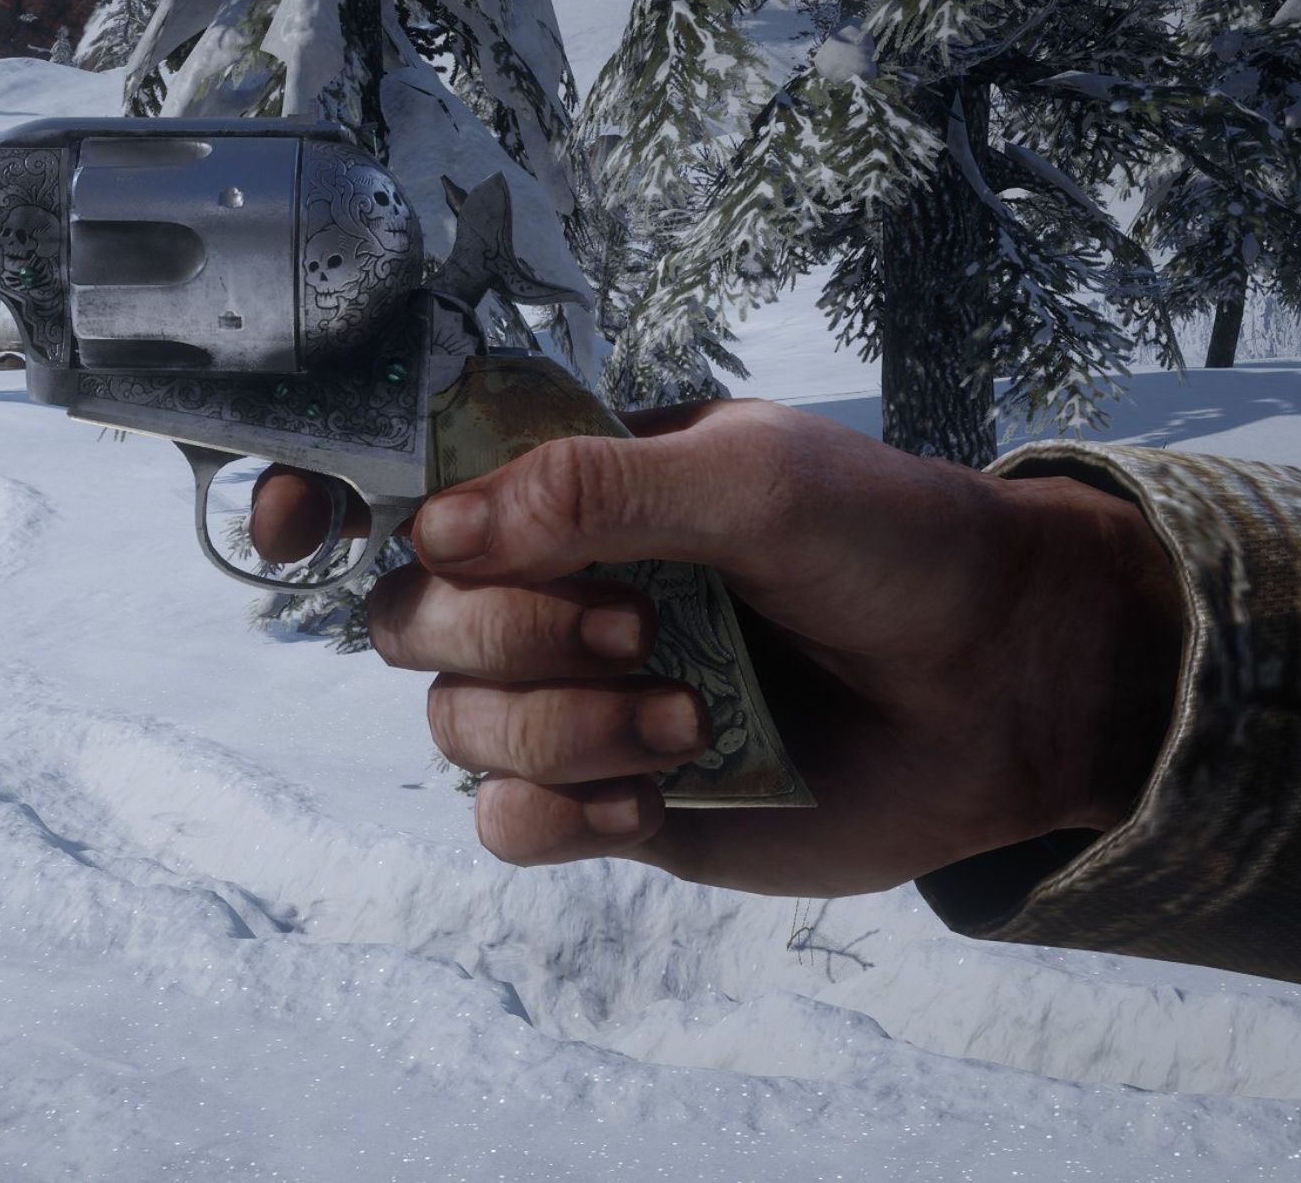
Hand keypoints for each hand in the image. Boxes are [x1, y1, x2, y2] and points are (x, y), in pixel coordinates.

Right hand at [250, 400, 1183, 896]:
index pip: (403, 481)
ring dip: (554, 730)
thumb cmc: (894, 544)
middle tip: (642, 628)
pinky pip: (503, 825)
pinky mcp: (613, 802)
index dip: (319, 497)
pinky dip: (556, 814)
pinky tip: (646, 802)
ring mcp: (575, 697)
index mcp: (572, 485)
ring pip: (453, 728)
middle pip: (408, 617)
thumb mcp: (755, 476)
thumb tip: (434, 530)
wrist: (1006, 686)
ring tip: (686, 723)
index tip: (294, 526)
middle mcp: (552, 587)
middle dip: (508, 631)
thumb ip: (595, 488)